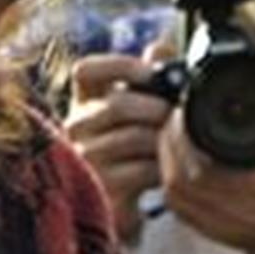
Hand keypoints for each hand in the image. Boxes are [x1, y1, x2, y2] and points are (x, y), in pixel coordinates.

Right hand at [65, 51, 173, 241]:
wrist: (118, 208)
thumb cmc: (129, 153)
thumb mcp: (136, 113)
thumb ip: (146, 78)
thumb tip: (160, 45)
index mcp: (84, 102)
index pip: (87, 70)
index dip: (119, 65)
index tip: (151, 72)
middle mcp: (76, 127)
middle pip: (118, 105)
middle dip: (157, 109)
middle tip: (179, 117)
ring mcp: (83, 159)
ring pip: (133, 137)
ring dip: (165, 140)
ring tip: (178, 145)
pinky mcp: (99, 188)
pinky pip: (141, 169)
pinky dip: (164, 167)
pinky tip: (169, 169)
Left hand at [158, 98, 254, 253]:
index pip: (207, 169)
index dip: (186, 138)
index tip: (185, 112)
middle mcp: (236, 211)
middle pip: (180, 177)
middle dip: (171, 141)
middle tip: (175, 115)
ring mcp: (216, 222)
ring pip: (172, 189)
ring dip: (166, 156)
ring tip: (172, 130)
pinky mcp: (202, 226)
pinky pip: (172, 201)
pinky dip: (167, 174)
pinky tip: (173, 155)